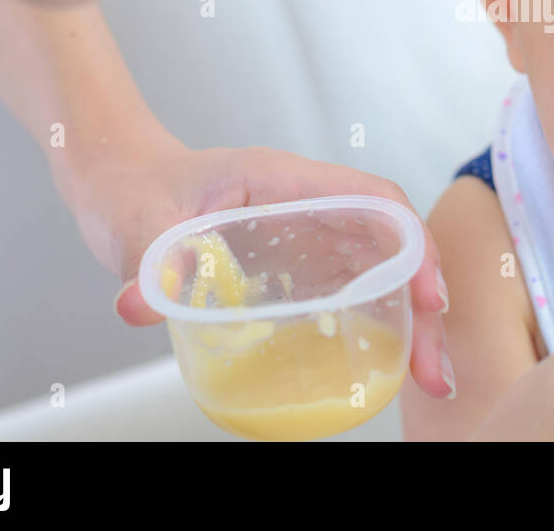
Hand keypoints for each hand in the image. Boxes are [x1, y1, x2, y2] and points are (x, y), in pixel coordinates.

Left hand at [49, 130, 454, 399]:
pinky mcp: (297, 258)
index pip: (372, 200)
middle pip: (391, 242)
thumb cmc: (135, 187)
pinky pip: (355, 283)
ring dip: (411, 317)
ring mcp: (306, 229)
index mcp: (282, 178)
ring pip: (382, 266)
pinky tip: (386, 359)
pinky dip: (380, 318)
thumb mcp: (138, 224)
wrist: (120, 180)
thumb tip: (138, 309)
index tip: (427, 297)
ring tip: (426, 375)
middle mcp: (306, 201)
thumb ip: (148, 263)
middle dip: (423, 302)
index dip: (411, 244)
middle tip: (433, 369)